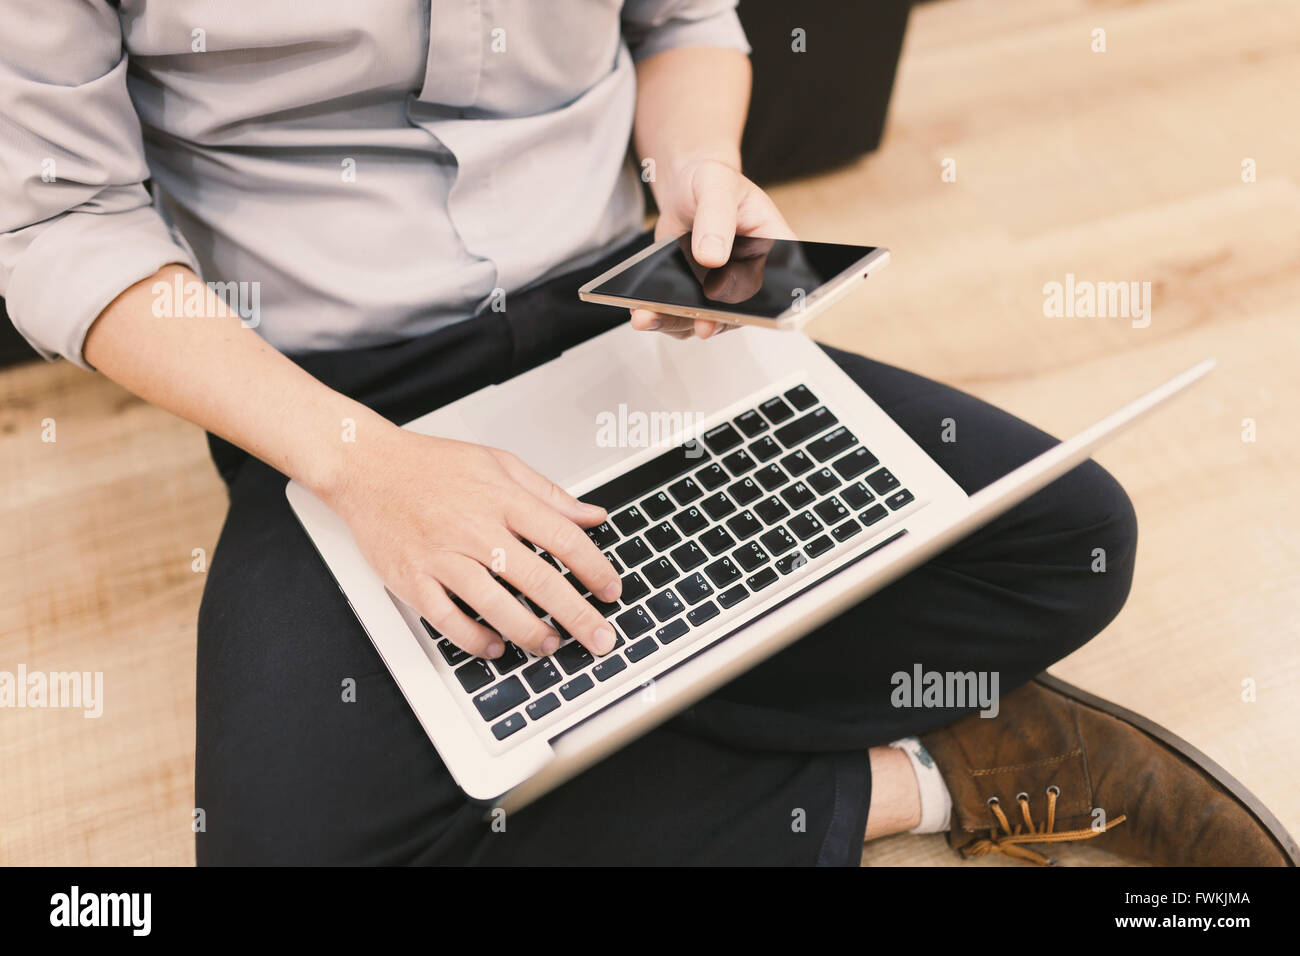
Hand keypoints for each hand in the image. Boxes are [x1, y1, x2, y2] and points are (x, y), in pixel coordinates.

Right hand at [323, 426, 622, 659]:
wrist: (367, 466)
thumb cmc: (432, 464)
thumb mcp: (499, 463)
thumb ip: (549, 494)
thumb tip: (593, 515)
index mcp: (503, 499)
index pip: (564, 539)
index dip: (596, 570)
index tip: (612, 590)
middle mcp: (475, 529)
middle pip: (539, 580)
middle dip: (578, 615)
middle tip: (600, 638)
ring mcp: (442, 557)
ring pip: (496, 606)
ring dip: (530, 633)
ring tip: (551, 645)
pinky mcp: (412, 579)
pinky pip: (448, 620)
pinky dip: (475, 639)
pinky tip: (495, 647)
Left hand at [631, 157, 794, 339]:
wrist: (686, 188)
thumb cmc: (711, 180)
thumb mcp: (716, 187)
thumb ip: (716, 219)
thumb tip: (712, 256)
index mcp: (773, 249)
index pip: (776, 286)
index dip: (756, 305)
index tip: (727, 308)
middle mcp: (751, 276)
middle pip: (738, 313)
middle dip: (710, 321)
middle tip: (691, 324)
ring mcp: (722, 290)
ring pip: (705, 321)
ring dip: (676, 322)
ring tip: (646, 317)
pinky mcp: (696, 295)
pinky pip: (682, 316)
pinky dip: (660, 316)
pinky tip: (641, 309)